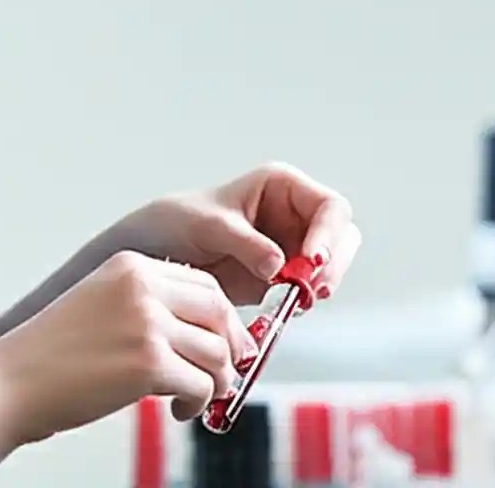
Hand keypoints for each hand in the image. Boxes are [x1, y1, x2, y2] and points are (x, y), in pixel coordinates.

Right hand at [0, 250, 255, 445]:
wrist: (11, 383)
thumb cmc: (50, 354)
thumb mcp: (100, 304)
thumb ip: (147, 305)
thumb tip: (202, 329)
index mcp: (130, 267)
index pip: (204, 283)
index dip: (223, 317)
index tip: (227, 341)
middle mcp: (141, 287)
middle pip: (219, 311)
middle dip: (230, 346)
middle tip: (226, 373)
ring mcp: (146, 323)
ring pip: (215, 352)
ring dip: (215, 382)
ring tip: (194, 398)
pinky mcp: (148, 363)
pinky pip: (201, 384)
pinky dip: (198, 404)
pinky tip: (178, 410)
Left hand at [88, 162, 361, 306]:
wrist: (153, 253)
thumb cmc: (176, 222)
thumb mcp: (207, 226)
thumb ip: (244, 242)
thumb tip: (278, 264)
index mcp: (281, 187)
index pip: (328, 207)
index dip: (329, 232)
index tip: (313, 259)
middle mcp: (293, 215)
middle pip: (340, 238)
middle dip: (334, 263)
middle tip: (314, 287)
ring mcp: (290, 248)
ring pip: (331, 267)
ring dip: (323, 284)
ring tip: (301, 299)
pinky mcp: (281, 278)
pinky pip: (308, 290)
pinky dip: (303, 299)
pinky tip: (286, 307)